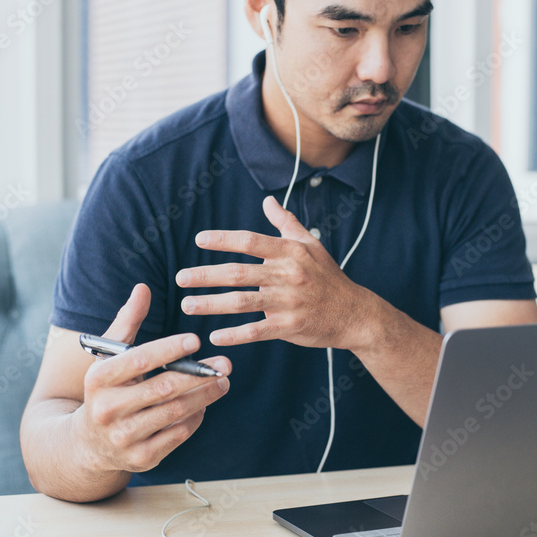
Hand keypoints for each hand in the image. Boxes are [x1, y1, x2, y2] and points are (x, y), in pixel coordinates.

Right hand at [76, 284, 231, 473]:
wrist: (87, 444)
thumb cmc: (107, 390)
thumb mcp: (109, 357)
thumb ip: (127, 322)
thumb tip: (143, 288)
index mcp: (98, 380)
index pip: (137, 361)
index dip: (168, 350)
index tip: (196, 340)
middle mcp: (106, 410)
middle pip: (163, 389)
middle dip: (198, 375)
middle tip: (224, 363)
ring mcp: (123, 438)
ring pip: (175, 413)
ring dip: (205, 396)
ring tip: (223, 381)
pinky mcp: (141, 459)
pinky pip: (178, 435)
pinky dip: (196, 418)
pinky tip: (205, 404)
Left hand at [176, 196, 375, 349]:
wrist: (356, 313)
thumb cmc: (329, 277)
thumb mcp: (312, 245)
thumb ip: (286, 222)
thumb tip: (268, 200)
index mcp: (291, 252)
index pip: (251, 241)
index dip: (223, 239)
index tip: (199, 240)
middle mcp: (289, 274)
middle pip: (239, 273)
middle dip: (206, 275)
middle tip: (181, 277)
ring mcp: (290, 301)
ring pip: (243, 302)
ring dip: (212, 304)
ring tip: (188, 305)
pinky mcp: (291, 327)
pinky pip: (257, 330)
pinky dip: (235, 334)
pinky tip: (215, 336)